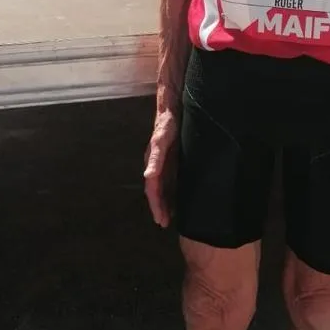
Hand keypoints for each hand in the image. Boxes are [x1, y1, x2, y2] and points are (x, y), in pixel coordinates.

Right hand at [144, 107, 179, 227]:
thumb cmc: (167, 124)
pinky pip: (171, 178)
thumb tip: (149, 177)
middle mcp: (157, 165)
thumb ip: (156, 158)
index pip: (153, 190)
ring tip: (172, 216)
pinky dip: (173, 190)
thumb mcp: (162, 140)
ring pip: (163, 186)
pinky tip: (180, 195)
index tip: (162, 220)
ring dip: (166, 201)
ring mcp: (164, 162)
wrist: (172, 106)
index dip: (157, 205)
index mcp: (153, 163)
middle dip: (161, 207)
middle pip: (157, 191)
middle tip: (166, 223)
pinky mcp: (171, 157)